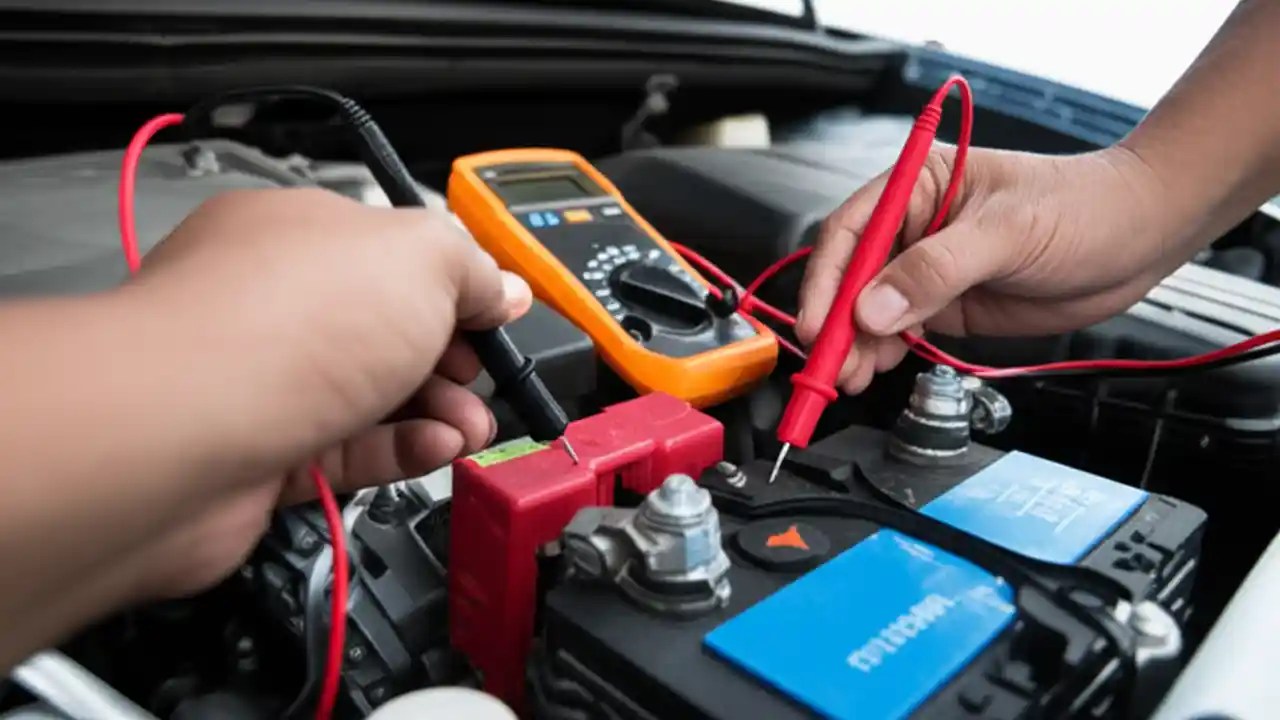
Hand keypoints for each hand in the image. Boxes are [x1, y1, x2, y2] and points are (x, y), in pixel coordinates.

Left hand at [122, 188, 531, 597]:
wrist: (182, 434)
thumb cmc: (282, 326)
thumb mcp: (421, 259)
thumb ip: (470, 268)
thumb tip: (500, 289)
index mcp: (298, 232)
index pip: (389, 252)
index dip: (452, 284)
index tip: (497, 316)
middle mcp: (272, 303)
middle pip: (382, 330)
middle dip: (450, 358)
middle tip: (484, 378)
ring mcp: (261, 382)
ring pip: (368, 397)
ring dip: (434, 412)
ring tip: (473, 428)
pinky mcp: (260, 456)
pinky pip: (344, 452)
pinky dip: (397, 452)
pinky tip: (435, 450)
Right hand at [796, 144, 1173, 393]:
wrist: (1139, 235)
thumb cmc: (1083, 207)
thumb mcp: (1007, 233)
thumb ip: (937, 270)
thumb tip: (875, 308)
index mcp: (918, 183)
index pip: (852, 231)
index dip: (828, 280)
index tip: (819, 323)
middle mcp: (915, 224)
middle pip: (852, 276)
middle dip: (837, 322)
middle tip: (830, 365)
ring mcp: (928, 267)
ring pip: (870, 310)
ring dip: (856, 344)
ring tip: (851, 376)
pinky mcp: (947, 303)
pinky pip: (899, 330)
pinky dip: (882, 352)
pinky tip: (876, 368)